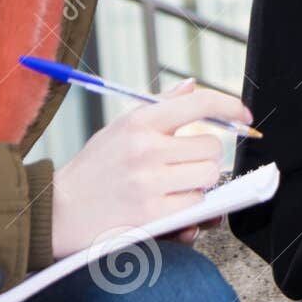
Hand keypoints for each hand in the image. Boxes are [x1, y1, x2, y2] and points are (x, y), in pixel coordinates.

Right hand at [51, 78, 251, 258]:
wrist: (57, 210)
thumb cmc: (93, 167)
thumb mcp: (120, 127)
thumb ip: (160, 107)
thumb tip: (193, 86)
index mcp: (140, 122)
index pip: (200, 104)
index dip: (230, 106)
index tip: (244, 116)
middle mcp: (145, 150)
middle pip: (212, 147)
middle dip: (206, 155)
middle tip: (186, 162)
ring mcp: (149, 184)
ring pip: (209, 176)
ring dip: (200, 182)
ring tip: (175, 183)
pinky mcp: (151, 216)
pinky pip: (195, 206)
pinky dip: (190, 206)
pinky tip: (168, 203)